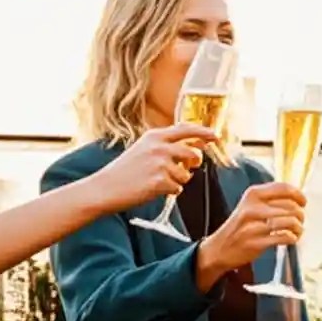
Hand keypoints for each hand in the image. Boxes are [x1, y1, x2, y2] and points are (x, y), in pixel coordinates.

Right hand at [98, 123, 216, 209]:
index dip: (204, 132)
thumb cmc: (125, 170)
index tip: (215, 137)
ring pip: (186, 174)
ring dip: (179, 180)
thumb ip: (166, 145)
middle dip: (195, 163)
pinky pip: (178, 188)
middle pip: (193, 153)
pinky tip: (154, 189)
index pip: (186, 129)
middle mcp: (160, 147)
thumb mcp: (143, 148)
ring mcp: (160, 164)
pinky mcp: (160, 181)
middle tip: (189, 167)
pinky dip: (170, 191)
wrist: (106, 188)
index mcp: (155, 136)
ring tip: (160, 181)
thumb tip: (194, 147)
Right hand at [196, 182, 305, 291]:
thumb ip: (270, 199)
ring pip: (290, 221)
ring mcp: (253, 226)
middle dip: (300, 214)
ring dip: (299, 228)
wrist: (219, 248)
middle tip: (300, 221)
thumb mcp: (250, 205)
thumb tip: (296, 197)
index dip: (299, 195)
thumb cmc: (240, 226)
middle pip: (290, 206)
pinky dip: (292, 238)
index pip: (283, 188)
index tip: (303, 202)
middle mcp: (252, 207)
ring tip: (297, 231)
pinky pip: (284, 237)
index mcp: (253, 194)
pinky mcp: (256, 243)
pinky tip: (291, 239)